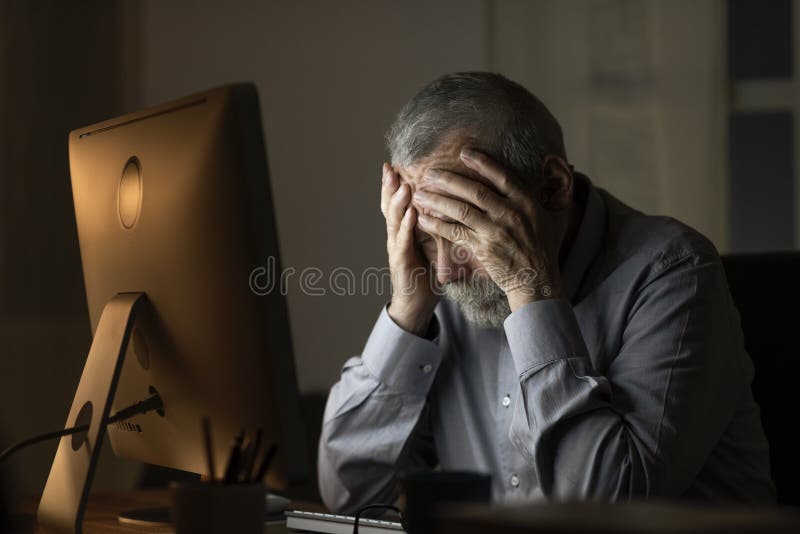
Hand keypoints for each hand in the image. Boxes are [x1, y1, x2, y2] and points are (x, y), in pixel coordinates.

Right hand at [380, 163, 439, 334]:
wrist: (416, 305)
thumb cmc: (425, 274)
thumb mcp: (431, 245)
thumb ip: (433, 226)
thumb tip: (447, 205)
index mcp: (403, 232)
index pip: (396, 204)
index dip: (393, 185)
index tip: (393, 165)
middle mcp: (396, 238)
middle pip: (390, 208)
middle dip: (389, 187)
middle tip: (390, 167)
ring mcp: (396, 250)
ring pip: (394, 222)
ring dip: (398, 202)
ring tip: (402, 184)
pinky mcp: (402, 264)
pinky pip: (404, 242)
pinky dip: (407, 227)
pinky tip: (412, 214)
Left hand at [412, 149, 561, 310]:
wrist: (538, 282)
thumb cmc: (546, 248)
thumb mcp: (557, 216)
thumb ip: (556, 188)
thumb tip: (555, 159)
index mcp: (527, 203)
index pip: (502, 177)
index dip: (482, 163)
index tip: (464, 153)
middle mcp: (510, 214)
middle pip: (475, 191)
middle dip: (449, 180)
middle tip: (429, 172)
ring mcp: (495, 232)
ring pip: (461, 210)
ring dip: (437, 201)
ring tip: (419, 194)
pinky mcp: (483, 249)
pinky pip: (455, 232)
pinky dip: (437, 224)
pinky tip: (423, 218)